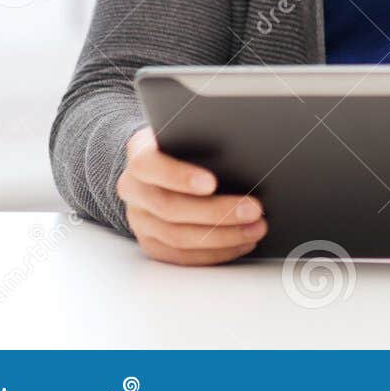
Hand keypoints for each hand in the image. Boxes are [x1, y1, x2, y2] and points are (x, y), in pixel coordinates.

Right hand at [117, 126, 267, 264]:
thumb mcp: (191, 134)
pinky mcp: (150, 242)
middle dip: (217, 211)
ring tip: (255, 229)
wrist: (164, 165)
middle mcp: (134, 188)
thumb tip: (247, 154)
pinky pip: (179, 256)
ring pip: (176, 237)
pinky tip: (240, 244)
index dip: (179, 176)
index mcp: (140, 153)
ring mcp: (139, 218)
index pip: (149, 166)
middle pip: (169, 207)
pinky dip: (213, 253)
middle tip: (254, 210)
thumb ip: (206, 140)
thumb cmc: (187, 146)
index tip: (212, 183)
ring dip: (222, 237)